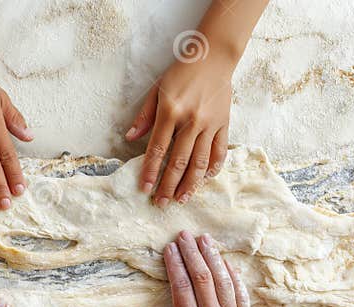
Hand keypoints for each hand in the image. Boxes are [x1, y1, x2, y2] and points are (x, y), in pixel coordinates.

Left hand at [126, 55, 231, 205]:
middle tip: (162, 203)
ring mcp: (210, 124)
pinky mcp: (224, 124)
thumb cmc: (180, 73)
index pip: (158, 149)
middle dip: (169, 185)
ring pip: (200, 162)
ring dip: (190, 184)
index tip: (145, 188)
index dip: (151, 171)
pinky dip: (213, 168)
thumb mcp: (156, 91)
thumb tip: (129, 138)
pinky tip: (205, 180)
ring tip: (182, 199)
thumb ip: (144, 117)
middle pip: (179, 161)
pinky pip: (219, 151)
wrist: (213, 57)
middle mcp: (191, 121)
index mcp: (171, 112)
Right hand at [130, 231, 256, 306]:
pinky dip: (233, 275)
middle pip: (202, 277)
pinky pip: (240, 293)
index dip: (175, 264)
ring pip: (222, 281)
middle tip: (184, 234)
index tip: (170, 248)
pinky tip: (226, 262)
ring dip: (213, 257)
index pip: (182, 287)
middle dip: (192, 253)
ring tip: (205, 239)